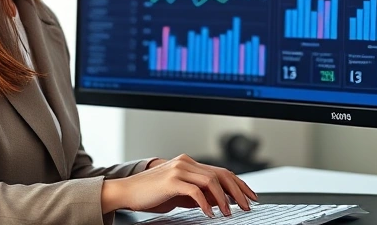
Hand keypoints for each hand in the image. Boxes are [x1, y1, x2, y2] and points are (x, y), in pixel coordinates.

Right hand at [101, 154, 257, 216]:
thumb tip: (220, 201)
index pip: (221, 171)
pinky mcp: (171, 180)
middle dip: (238, 190)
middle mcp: (186, 163)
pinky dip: (205, 203)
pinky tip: (210, 213)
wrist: (126, 192)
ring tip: (229, 213)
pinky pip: (195, 191)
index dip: (239, 184)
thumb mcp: (180, 194)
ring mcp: (179, 170)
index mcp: (189, 164)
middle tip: (247, 205)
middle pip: (221, 174)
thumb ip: (198, 195)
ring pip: (211, 181)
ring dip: (224, 198)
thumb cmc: (151, 194)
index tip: (250, 196)